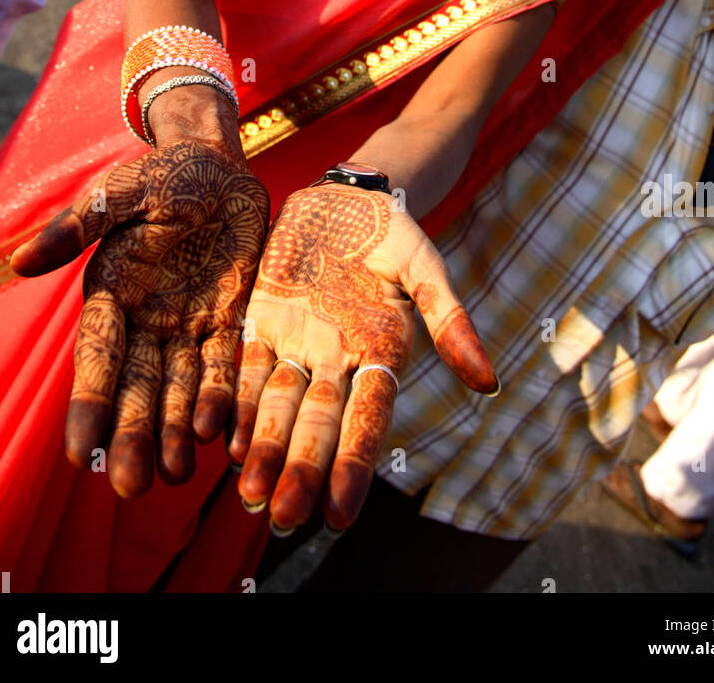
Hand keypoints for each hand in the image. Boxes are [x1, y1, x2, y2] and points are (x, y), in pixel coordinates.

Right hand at [10, 140, 268, 496]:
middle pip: (137, 387)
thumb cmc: (166, 174)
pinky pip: (225, 366)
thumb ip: (78, 225)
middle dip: (133, 435)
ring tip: (175, 475)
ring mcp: (188, 323)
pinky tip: (221, 434)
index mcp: (111, 293)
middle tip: (132, 487)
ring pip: (180, 388)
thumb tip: (20, 262)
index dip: (88, 404)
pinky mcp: (229, 319)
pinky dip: (222, 398)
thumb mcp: (121, 192)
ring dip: (177, 432)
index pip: (96, 358)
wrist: (223, 165)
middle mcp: (146, 319)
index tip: (79, 454)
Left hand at [229, 183, 497, 531]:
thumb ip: (448, 320)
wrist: (346, 195)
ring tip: (250, 496)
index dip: (354, 464)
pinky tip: (225, 441)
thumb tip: (489, 383)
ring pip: (277, 407)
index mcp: (380, 354)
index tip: (340, 513)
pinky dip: (237, 404)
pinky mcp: (261, 322)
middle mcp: (337, 362)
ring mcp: (296, 344)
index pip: (367, 420)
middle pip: (317, 424)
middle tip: (282, 517)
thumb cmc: (393, 234)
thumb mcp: (425, 268)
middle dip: (300, 470)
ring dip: (264, 451)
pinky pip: (245, 369)